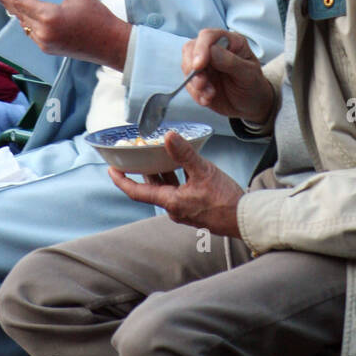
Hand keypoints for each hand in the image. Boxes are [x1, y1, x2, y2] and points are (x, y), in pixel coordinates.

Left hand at [0, 0, 130, 68]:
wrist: (109, 44)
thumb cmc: (97, 16)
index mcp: (49, 16)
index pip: (18, 2)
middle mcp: (43, 32)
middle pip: (19, 13)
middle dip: (11, 1)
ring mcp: (44, 43)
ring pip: (24, 24)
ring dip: (21, 12)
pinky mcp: (47, 50)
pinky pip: (31, 33)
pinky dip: (30, 21)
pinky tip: (34, 13)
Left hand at [108, 132, 244, 238]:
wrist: (244, 218)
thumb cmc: (225, 200)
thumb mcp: (204, 172)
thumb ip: (185, 154)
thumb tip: (169, 137)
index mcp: (171, 202)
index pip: (138, 192)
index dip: (122, 180)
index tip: (111, 169)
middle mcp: (174, 208)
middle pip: (151, 187)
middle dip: (142, 170)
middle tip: (134, 154)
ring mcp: (184, 209)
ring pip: (165, 187)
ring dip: (159, 171)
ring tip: (155, 153)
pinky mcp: (194, 207)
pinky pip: (177, 189)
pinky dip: (173, 176)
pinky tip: (180, 164)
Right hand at [180, 27, 274, 125]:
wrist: (252, 105)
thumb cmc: (254, 85)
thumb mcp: (249, 74)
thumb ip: (231, 62)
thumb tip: (212, 51)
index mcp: (229, 42)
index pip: (208, 36)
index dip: (201, 49)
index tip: (198, 65)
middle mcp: (214, 50)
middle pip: (191, 48)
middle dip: (192, 68)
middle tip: (201, 84)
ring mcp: (205, 65)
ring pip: (187, 66)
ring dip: (194, 83)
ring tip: (210, 95)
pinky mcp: (199, 79)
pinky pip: (188, 84)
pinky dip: (195, 93)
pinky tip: (207, 99)